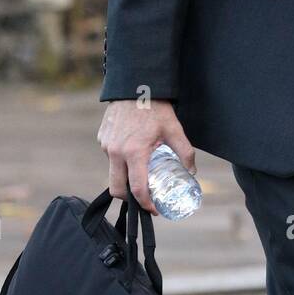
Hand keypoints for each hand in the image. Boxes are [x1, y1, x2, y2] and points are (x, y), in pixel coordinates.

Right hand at [97, 100, 195, 214]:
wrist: (134, 85)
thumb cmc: (155, 107)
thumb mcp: (174, 129)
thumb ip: (184, 152)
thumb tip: (191, 172)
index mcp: (134, 153)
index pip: (137, 189)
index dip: (146, 204)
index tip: (154, 209)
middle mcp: (116, 152)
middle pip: (117, 188)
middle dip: (129, 198)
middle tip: (143, 197)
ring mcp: (106, 145)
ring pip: (113, 171)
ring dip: (125, 176)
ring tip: (141, 170)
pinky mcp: (102, 138)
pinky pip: (110, 156)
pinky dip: (120, 160)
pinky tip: (132, 150)